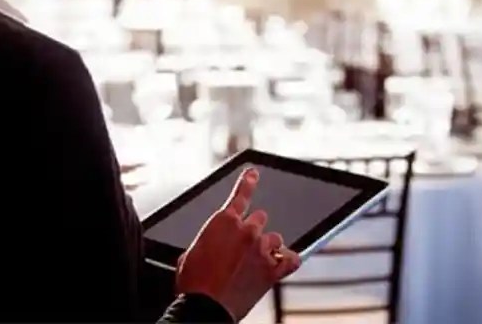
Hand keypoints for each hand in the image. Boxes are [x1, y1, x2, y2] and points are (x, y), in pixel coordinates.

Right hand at [175, 168, 301, 319]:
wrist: (204, 309)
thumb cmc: (193, 283)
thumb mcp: (190, 254)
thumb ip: (208, 241)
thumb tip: (212, 246)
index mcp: (223, 222)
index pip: (241, 195)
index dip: (248, 182)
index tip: (254, 173)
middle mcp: (246, 231)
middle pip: (260, 218)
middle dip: (253, 229)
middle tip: (243, 245)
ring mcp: (261, 249)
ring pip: (275, 237)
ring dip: (268, 245)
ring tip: (257, 260)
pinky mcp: (272, 271)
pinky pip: (291, 259)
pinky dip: (289, 260)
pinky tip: (285, 262)